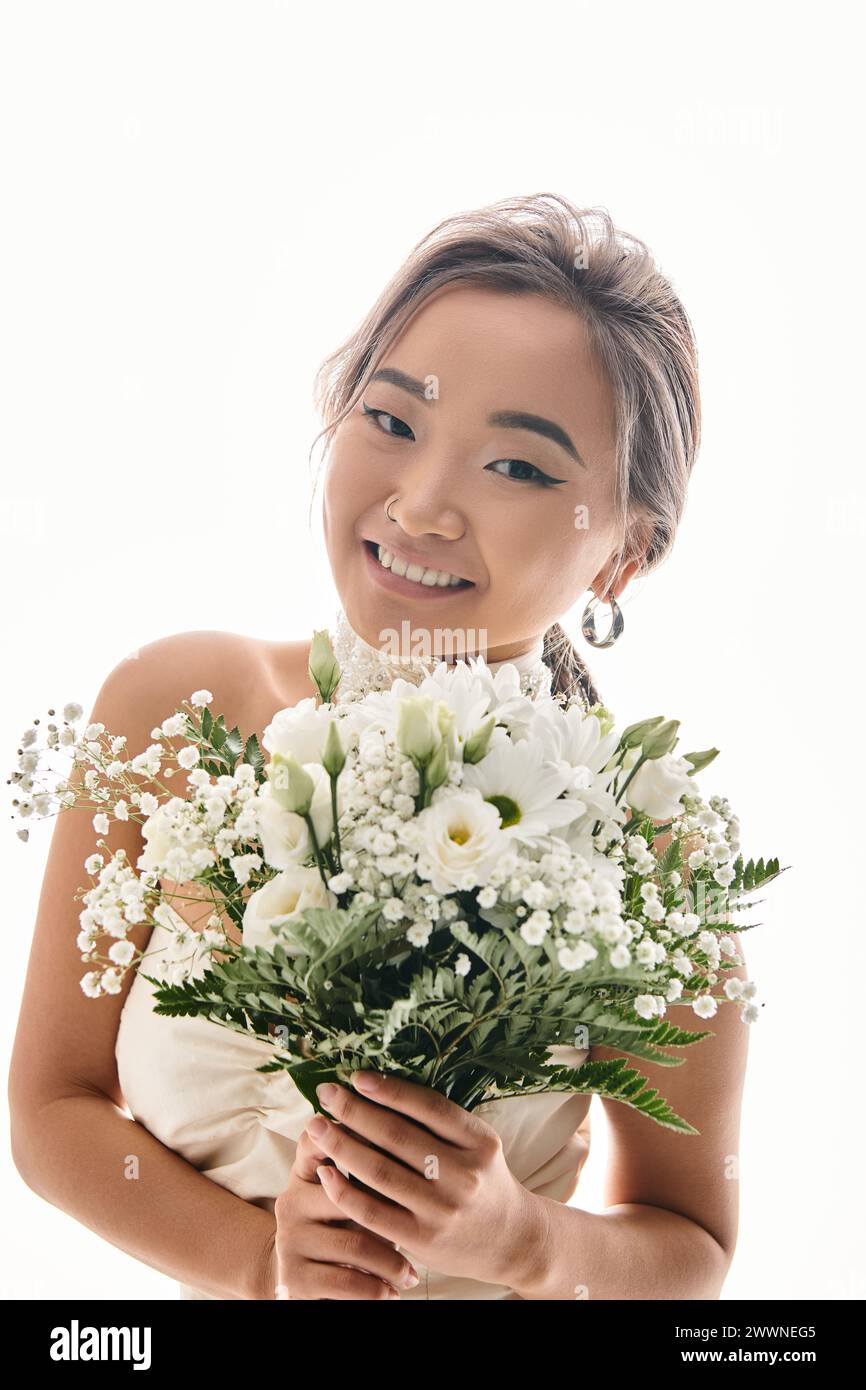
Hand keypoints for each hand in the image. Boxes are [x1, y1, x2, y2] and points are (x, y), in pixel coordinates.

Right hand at [269, 1122, 421, 1298]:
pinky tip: (392, 1293)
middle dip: (391, 1214)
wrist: (300, 1279)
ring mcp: (290, 1240)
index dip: (355, 1138)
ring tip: (411, 1274)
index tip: (398, 1145)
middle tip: (426, 1225)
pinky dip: (375, 1290)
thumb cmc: (339, 1228)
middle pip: (350, 1197)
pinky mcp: (294, 1278)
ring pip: (355, 1245)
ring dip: (391, 1263)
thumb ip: (369, 1170)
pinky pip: (346, 1282)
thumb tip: (422, 1149)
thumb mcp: (345, 1195)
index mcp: (304, 1172)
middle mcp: (292, 1201)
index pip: (323, 1142)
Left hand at [305, 1070, 542, 1287]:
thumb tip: (379, 1088)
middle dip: (355, 1111)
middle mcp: (463, 1175)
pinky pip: (373, 1212)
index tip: (357, 1076)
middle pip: (398, 1136)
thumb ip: (440, 1123)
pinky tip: (325, 1172)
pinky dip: (344, 1191)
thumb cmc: (483, 1180)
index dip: (390, 1090)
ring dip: (342, 1145)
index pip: (430, 1107)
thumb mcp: (478, 1144)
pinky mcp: (422, 1240)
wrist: (510, 1240)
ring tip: (317, 1126)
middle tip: (326, 1094)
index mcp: (480, 1142)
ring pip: (380, 1172)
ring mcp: (442, 1210)